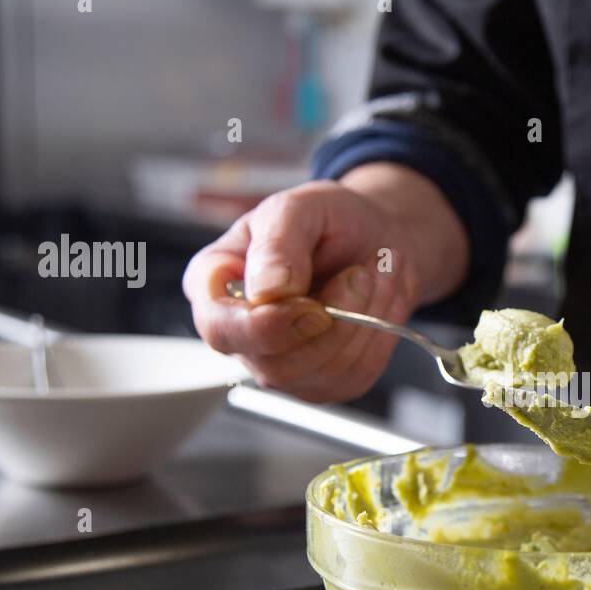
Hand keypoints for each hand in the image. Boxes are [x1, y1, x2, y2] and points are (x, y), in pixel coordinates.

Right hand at [183, 163, 466, 402]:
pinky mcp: (322, 382)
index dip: (266, 326)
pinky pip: (353, 375)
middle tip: (357, 274)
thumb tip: (266, 291)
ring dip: (359, 323)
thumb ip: (277, 244)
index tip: (312, 305)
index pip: (220, 329)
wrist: (376, 238)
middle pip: (275, 364)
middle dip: (330, 321)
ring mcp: (279, 364)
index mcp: (214, 286)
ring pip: (320, 372)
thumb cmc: (328, 221)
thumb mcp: (299, 208)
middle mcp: (240, 334)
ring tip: (365, 280)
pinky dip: (374, 338)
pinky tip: (371, 306)